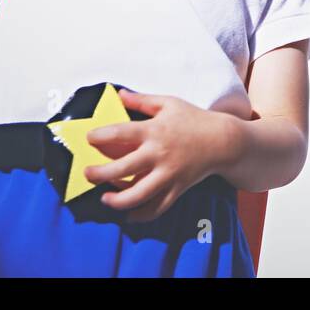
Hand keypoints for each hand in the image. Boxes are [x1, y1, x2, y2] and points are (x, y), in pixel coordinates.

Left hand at [83, 89, 236, 222]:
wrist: (223, 141)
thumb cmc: (194, 119)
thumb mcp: (169, 103)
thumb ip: (141, 100)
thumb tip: (118, 95)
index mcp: (154, 130)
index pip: (119, 133)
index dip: (99, 136)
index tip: (89, 139)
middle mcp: (158, 154)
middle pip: (121, 169)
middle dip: (99, 174)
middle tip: (86, 174)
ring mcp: (168, 174)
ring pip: (137, 195)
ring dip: (116, 201)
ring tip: (104, 198)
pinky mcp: (177, 189)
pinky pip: (157, 207)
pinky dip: (141, 215)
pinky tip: (129, 215)